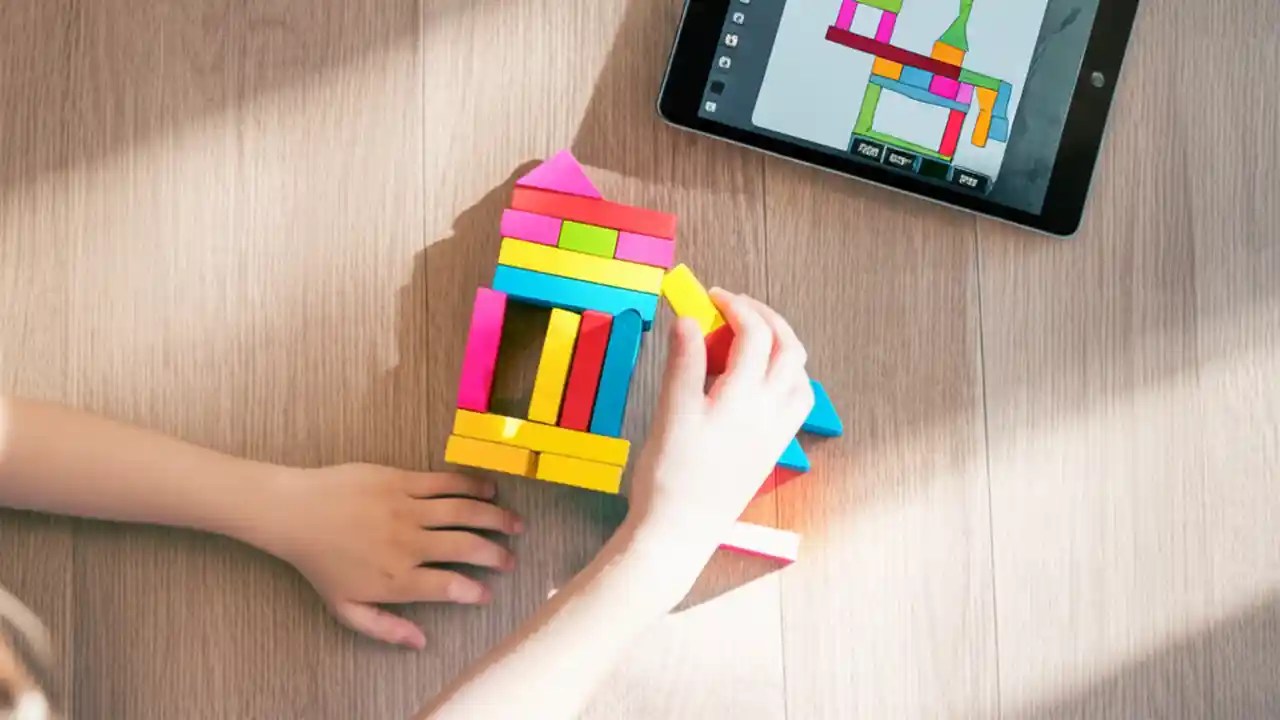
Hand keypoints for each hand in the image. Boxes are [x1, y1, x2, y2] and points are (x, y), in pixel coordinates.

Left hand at [250, 464, 522, 649]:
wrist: (294, 513)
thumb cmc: (320, 562)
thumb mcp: (345, 608)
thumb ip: (384, 628)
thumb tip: (421, 643)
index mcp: (396, 578)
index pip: (449, 587)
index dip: (475, 591)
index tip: (489, 593)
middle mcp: (407, 544)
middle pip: (466, 548)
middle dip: (496, 554)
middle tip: (511, 558)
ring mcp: (406, 508)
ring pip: (464, 512)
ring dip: (495, 517)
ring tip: (515, 523)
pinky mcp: (401, 480)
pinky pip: (446, 483)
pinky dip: (472, 486)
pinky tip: (490, 489)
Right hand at [627, 290, 812, 564]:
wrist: (680, 531)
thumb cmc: (668, 476)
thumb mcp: (670, 414)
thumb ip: (685, 363)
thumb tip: (691, 318)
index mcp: (742, 400)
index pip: (754, 335)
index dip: (736, 306)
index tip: (711, 296)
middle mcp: (770, 413)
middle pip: (788, 347)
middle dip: (765, 317)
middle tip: (734, 306)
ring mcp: (777, 432)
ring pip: (799, 374)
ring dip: (781, 344)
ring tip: (750, 335)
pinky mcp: (774, 448)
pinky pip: (797, 400)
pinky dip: (785, 375)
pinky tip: (761, 376)